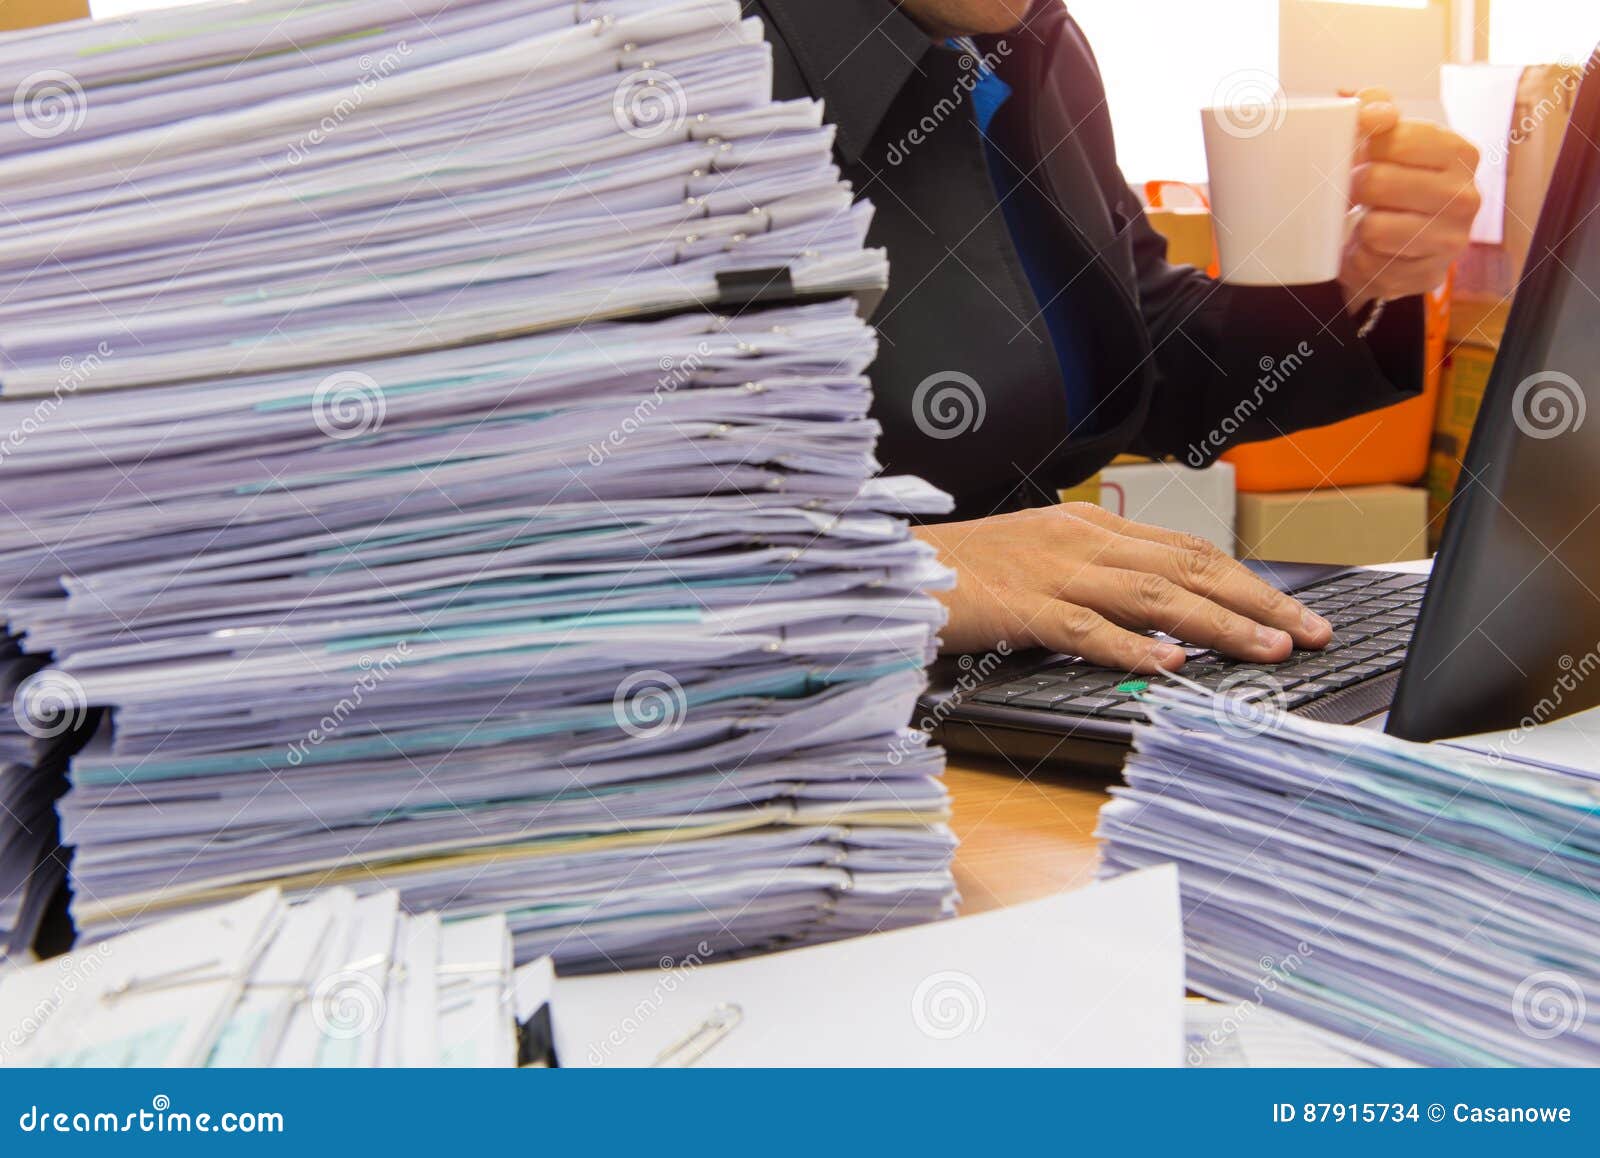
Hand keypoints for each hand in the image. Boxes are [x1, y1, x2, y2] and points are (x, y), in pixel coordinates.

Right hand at [914, 503, 1332, 672]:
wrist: (891, 566)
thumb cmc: (959, 572)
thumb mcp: (1037, 561)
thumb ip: (1094, 580)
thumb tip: (1159, 620)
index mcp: (1087, 528)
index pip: (1188, 550)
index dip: (1249, 581)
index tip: (1294, 610)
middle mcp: (1079, 540)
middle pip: (1189, 567)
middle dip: (1258, 601)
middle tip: (1311, 632)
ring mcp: (1051, 571)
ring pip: (1154, 596)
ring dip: (1218, 624)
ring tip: (1268, 649)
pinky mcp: (1020, 606)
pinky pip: (1086, 628)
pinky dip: (1133, 648)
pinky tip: (1171, 666)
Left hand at [1339, 86, 1480, 310]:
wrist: (1397, 245)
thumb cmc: (1393, 184)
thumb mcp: (1388, 141)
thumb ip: (1376, 108)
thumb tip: (1361, 98)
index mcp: (1459, 153)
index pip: (1394, 136)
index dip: (1362, 145)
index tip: (1358, 153)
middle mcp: (1466, 196)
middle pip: (1377, 182)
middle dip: (1354, 187)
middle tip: (1355, 192)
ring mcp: (1452, 240)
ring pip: (1374, 227)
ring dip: (1358, 225)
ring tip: (1367, 220)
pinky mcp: (1429, 276)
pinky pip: (1371, 265)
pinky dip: (1360, 259)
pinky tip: (1373, 250)